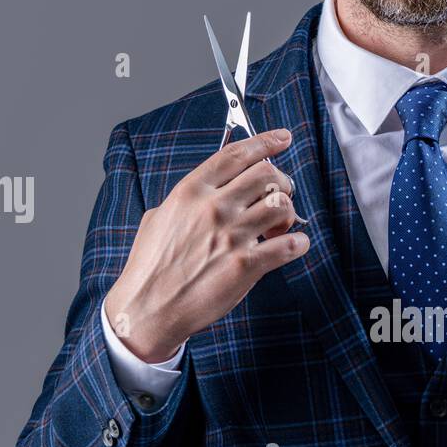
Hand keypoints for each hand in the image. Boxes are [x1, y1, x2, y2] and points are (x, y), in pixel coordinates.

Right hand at [103, 128, 309, 362]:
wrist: (147, 308)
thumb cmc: (151, 268)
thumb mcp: (158, 218)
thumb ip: (186, 201)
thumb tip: (205, 193)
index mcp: (191, 191)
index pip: (236, 154)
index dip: (265, 142)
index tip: (282, 138)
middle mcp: (213, 208)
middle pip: (267, 174)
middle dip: (282, 181)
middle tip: (282, 195)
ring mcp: (231, 236)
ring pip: (282, 205)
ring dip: (289, 214)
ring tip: (279, 227)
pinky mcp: (245, 266)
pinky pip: (289, 245)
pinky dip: (298, 244)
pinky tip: (292, 247)